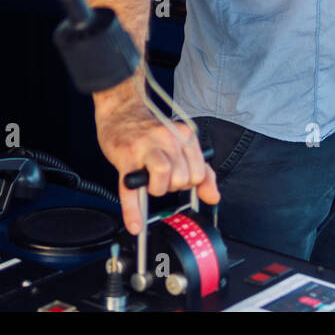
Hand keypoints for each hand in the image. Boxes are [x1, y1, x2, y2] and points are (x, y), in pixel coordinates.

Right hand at [93, 79, 219, 233]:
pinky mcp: (125, 157)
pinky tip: (135, 223)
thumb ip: (202, 170)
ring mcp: (145, 147)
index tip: (178, 178)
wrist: (121, 111)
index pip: (199, 173)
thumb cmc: (151, 132)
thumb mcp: (181, 144)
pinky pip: (131, 189)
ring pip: (164, 177)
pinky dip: (133, 210)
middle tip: (162, 179)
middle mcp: (168, 138)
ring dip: (158, 189)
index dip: (189, 182)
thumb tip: (213, 197)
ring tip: (151, 184)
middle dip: (173, 186)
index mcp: (185, 135)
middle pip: (182, 178)